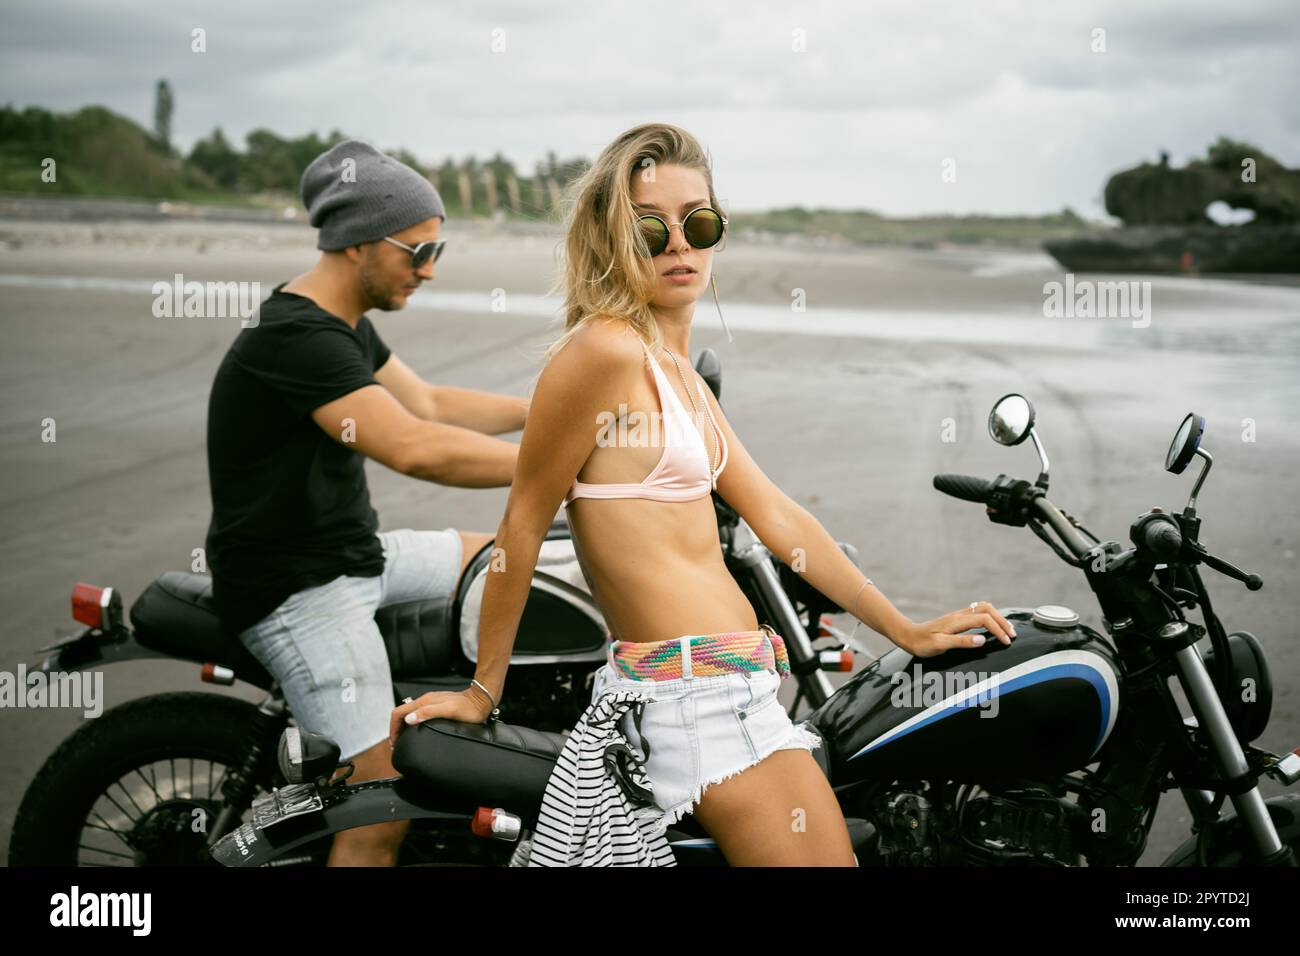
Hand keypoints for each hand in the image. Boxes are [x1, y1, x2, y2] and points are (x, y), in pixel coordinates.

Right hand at [389, 686, 493, 746]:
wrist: (481, 700)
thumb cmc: (468, 708)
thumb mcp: (448, 711)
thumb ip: (428, 712)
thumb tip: (409, 719)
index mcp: (424, 701)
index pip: (398, 712)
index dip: (393, 728)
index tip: (395, 743)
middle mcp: (425, 701)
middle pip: (402, 713)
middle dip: (396, 729)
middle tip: (397, 745)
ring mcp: (430, 703)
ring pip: (409, 714)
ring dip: (403, 727)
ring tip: (404, 741)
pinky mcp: (437, 706)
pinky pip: (418, 715)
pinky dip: (412, 724)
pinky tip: (417, 732)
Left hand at [893, 601, 1015, 657]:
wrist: (909, 636)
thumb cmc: (922, 643)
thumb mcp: (940, 645)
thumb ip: (961, 642)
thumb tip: (982, 640)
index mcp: (957, 621)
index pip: (985, 619)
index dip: (998, 629)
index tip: (1007, 642)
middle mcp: (959, 615)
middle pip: (988, 609)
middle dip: (1003, 621)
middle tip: (1013, 635)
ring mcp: (959, 616)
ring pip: (984, 608)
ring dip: (998, 617)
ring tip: (1007, 630)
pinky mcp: (958, 619)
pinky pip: (978, 612)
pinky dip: (991, 617)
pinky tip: (993, 627)